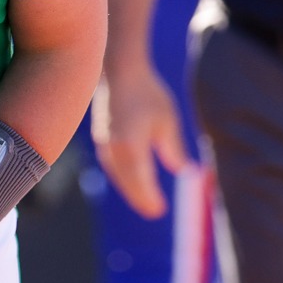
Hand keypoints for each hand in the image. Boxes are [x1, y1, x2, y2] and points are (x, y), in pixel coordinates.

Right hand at [92, 62, 187, 218]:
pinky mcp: (101, 136)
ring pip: (118, 175)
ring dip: (131, 189)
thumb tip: (181, 169)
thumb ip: (173, 148)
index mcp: (131, 146)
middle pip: (127, 183)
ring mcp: (104, 143)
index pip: (142, 181)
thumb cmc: (146, 92)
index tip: (160, 210)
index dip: (150, 197)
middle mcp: (114, 149)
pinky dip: (123, 176)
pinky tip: (132, 178)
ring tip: (145, 200)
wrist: (118, 70)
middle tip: (154, 212)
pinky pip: (112, 165)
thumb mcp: (167, 120)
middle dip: (140, 198)